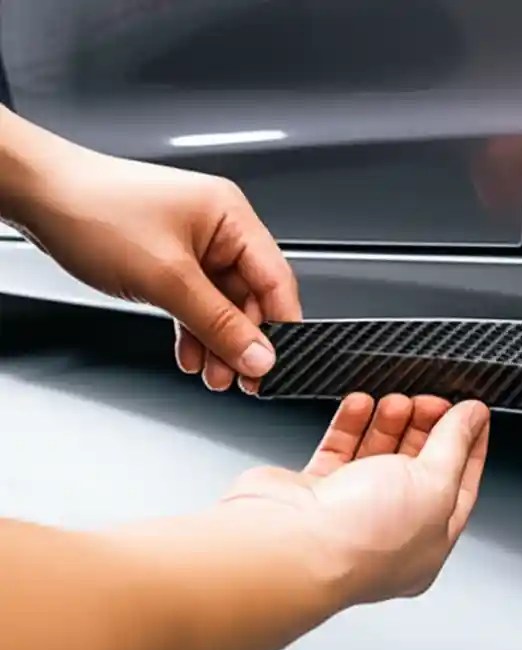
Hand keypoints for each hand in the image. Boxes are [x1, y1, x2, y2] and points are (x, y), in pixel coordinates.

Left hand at [0, 109, 300, 392]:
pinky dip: (193, 328)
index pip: (276, 279)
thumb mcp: (166, 279)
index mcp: (231, 216)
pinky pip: (195, 299)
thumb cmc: (94, 211)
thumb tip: (259, 355)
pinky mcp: (169, 256)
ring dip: (217, 341)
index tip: (277, 364)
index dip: (281, 326)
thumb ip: (218, 323)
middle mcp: (218, 227)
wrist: (36, 195)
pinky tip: (190, 353)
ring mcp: (193, 242)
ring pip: (220, 303)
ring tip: (212, 374)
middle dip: (242, 340)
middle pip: (249, 296)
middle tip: (240, 378)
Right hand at [221, 393, 490, 605]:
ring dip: (389, 424)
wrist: (287, 547)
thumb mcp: (434, 484)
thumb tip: (472, 418)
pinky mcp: (311, 495)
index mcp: (428, 546)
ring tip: (396, 400)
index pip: (459, 486)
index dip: (468, 446)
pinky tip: (360, 405)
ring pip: (377, 457)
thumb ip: (455, 444)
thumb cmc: (360, 539)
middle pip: (418, 469)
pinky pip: (338, 453)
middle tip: (430, 400)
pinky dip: (350, 426)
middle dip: (426, 429)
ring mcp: (347, 515)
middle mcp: (388, 534)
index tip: (472, 414)